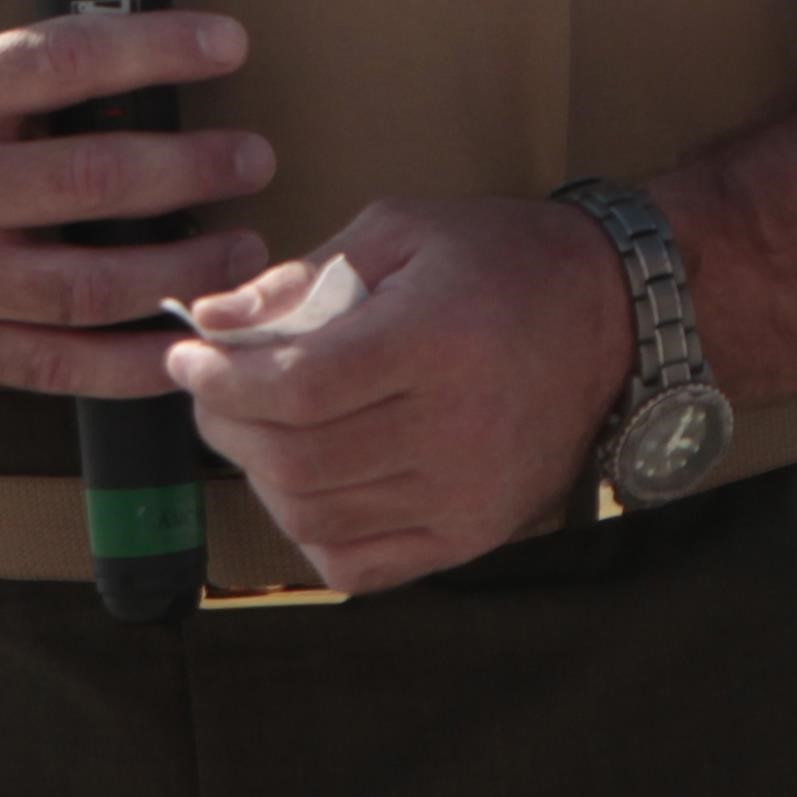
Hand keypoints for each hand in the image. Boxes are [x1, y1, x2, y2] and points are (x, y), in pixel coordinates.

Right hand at [0, 11, 273, 396]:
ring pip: (90, 281)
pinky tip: (182, 350)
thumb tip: (82, 63)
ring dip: (182, 267)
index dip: (158, 50)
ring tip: (243, 251)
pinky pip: (54, 365)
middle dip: (194, 167)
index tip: (228, 43)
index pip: (66, 64)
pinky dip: (128, 362)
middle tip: (254, 157)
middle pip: (96, 178)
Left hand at [160, 194, 630, 593]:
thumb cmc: (497, 261)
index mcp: (435, 340)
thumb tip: (210, 322)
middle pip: (295, 458)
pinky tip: (308, 484)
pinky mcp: (471, 535)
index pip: (298, 387)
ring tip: (257, 431)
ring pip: (315, 514)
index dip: (223, 380)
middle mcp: (454, 428)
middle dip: (226, 425)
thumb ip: (301, 278)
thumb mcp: (400, 232)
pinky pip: (358, 564)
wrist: (609, 317)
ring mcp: (464, 494)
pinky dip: (310, 530)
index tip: (186, 357)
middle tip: (212, 392)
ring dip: (260, 476)